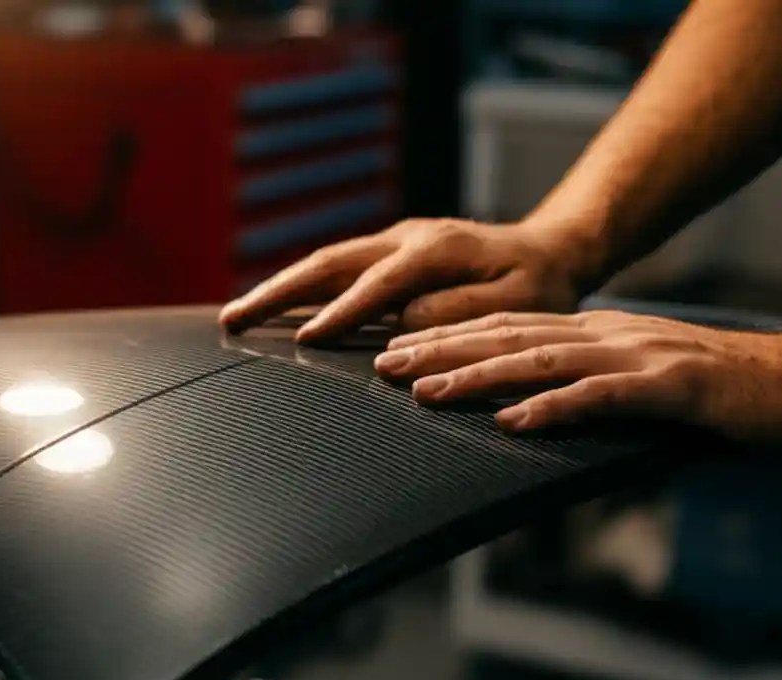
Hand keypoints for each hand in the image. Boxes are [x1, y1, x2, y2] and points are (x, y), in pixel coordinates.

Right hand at [218, 218, 590, 343]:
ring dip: (277, 289)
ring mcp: (393, 241)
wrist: (548, 250)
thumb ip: (463, 313)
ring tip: (234, 317)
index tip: (307, 340)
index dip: (343, 312)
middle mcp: (407, 237)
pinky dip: (298, 288)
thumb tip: (405, 322)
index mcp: (437, 249)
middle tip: (233, 320)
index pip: (379, 282)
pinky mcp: (387, 252)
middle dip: (278, 292)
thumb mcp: (518, 305)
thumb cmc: (537, 286)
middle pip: (330, 262)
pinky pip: (335, 269)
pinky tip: (271, 309)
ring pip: (324, 262)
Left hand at [374, 310, 781, 444]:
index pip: (504, 326)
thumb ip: (577, 378)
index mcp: (591, 330)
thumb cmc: (704, 389)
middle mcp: (604, 334)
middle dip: (441, 349)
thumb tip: (518, 401)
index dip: (445, 337)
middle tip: (384, 365)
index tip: (394, 351)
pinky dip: (554, 409)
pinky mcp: (666, 387)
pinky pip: (600, 397)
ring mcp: (634, 356)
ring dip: (478, 376)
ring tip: (426, 393)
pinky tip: (514, 424)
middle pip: (507, 335)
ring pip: (541, 359)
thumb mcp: (628, 373)